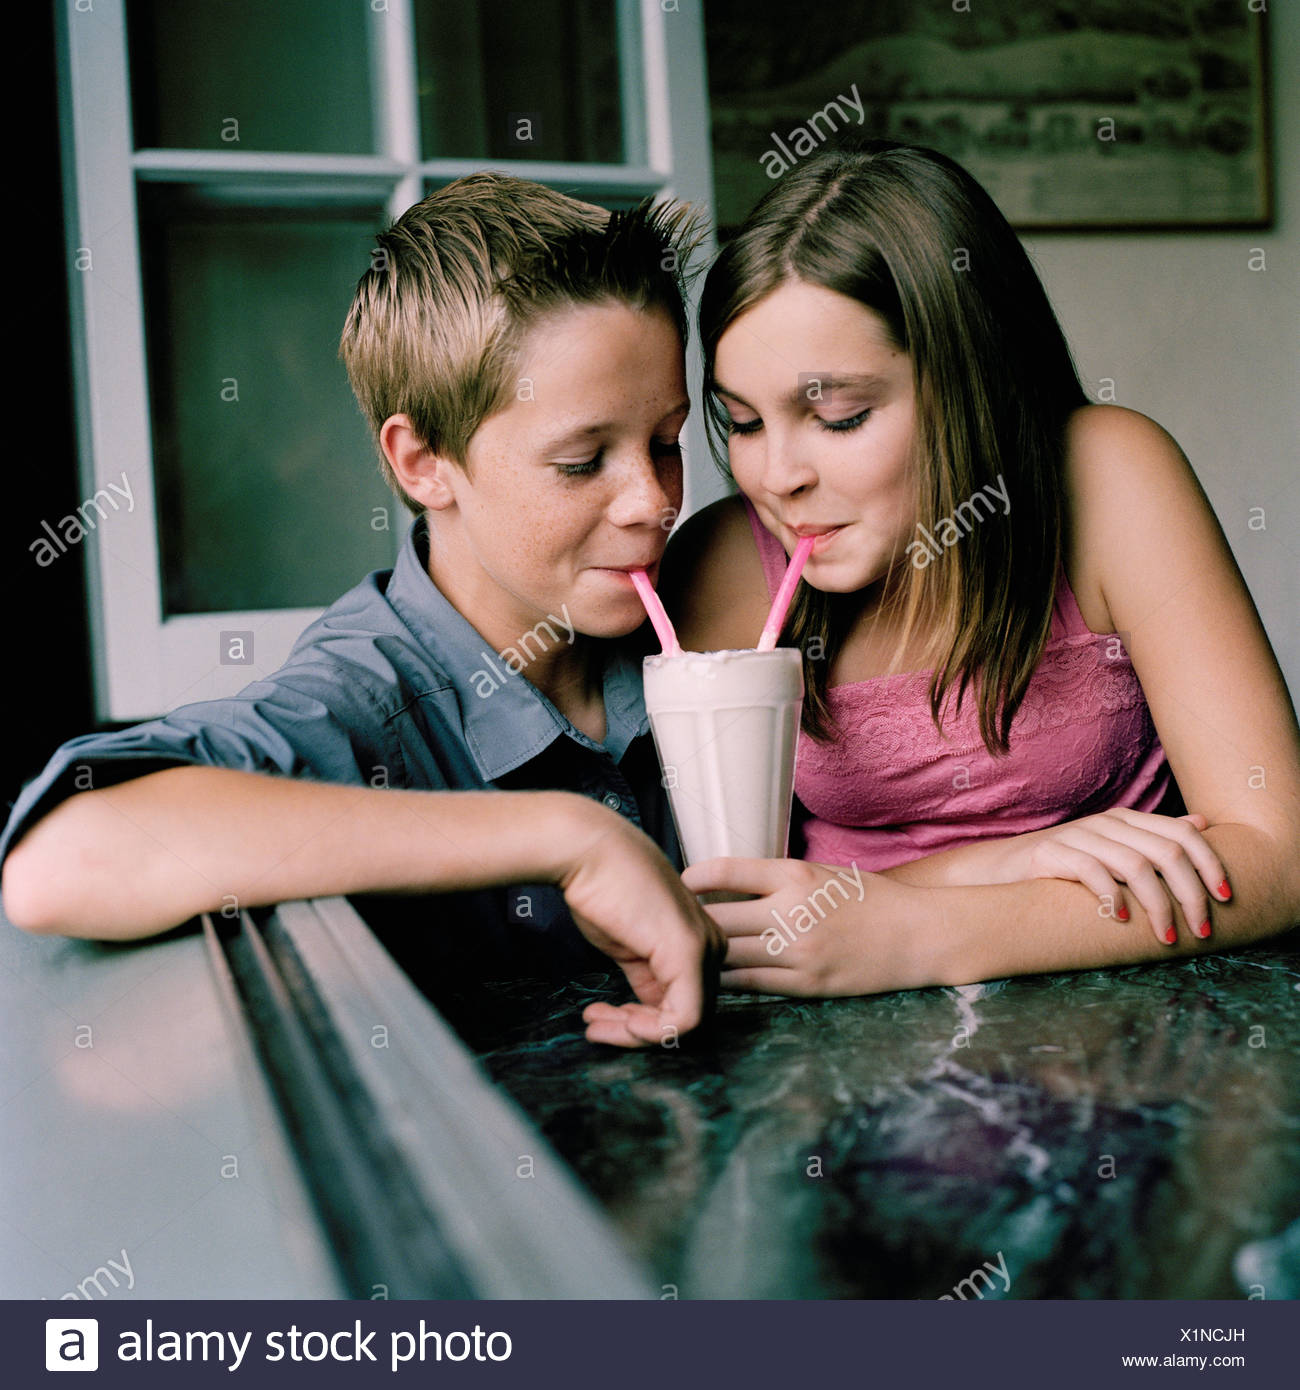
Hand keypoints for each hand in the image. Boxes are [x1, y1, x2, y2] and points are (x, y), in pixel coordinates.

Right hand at [555, 805, 725, 1047]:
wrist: (588, 852)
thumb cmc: (603, 887)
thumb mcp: (629, 945)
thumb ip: (647, 976)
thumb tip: (645, 1010)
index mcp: (701, 939)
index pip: (685, 1002)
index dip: (644, 1022)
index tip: (603, 1018)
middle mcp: (712, 944)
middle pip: (687, 1015)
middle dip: (637, 1030)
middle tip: (597, 1026)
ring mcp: (705, 948)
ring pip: (687, 1023)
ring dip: (636, 1033)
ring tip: (597, 1024)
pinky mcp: (689, 953)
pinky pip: (683, 1018)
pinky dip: (649, 1031)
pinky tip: (615, 1020)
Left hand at [679, 856, 916, 996]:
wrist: (919, 935)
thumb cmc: (868, 898)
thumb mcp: (822, 872)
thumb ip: (775, 878)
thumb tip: (723, 882)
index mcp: (795, 875)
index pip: (726, 871)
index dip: (694, 877)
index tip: (681, 882)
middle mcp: (792, 911)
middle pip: (718, 919)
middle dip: (690, 922)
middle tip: (669, 923)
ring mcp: (798, 951)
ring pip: (728, 956)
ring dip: (703, 956)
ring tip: (684, 954)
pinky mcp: (807, 984)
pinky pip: (751, 985)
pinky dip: (727, 980)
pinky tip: (714, 977)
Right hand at [992, 809, 1229, 944]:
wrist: (999, 871)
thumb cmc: (1062, 867)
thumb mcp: (1112, 848)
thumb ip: (1154, 836)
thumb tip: (1201, 824)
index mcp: (1126, 820)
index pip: (1182, 834)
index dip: (1210, 864)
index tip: (1226, 898)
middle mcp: (1106, 823)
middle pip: (1167, 851)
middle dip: (1191, 893)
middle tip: (1201, 929)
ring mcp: (1078, 836)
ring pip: (1136, 865)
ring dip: (1158, 905)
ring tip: (1166, 936)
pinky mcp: (1051, 854)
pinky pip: (1092, 872)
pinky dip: (1113, 898)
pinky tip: (1121, 920)